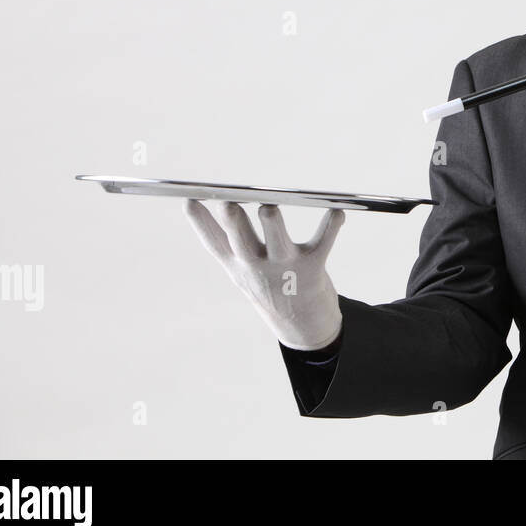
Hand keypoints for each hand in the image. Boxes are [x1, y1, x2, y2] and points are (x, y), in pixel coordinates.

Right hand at [185, 200, 343, 350]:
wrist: (300, 324)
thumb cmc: (267, 284)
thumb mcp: (239, 267)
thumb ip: (224, 238)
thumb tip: (197, 204)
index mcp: (238, 265)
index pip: (214, 243)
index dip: (200, 223)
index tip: (189, 200)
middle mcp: (258, 267)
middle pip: (242, 243)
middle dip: (235, 224)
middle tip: (228, 204)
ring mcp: (285, 269)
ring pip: (278, 244)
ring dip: (274, 225)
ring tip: (269, 208)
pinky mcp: (312, 269)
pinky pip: (323, 243)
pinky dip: (331, 226)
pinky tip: (336, 211)